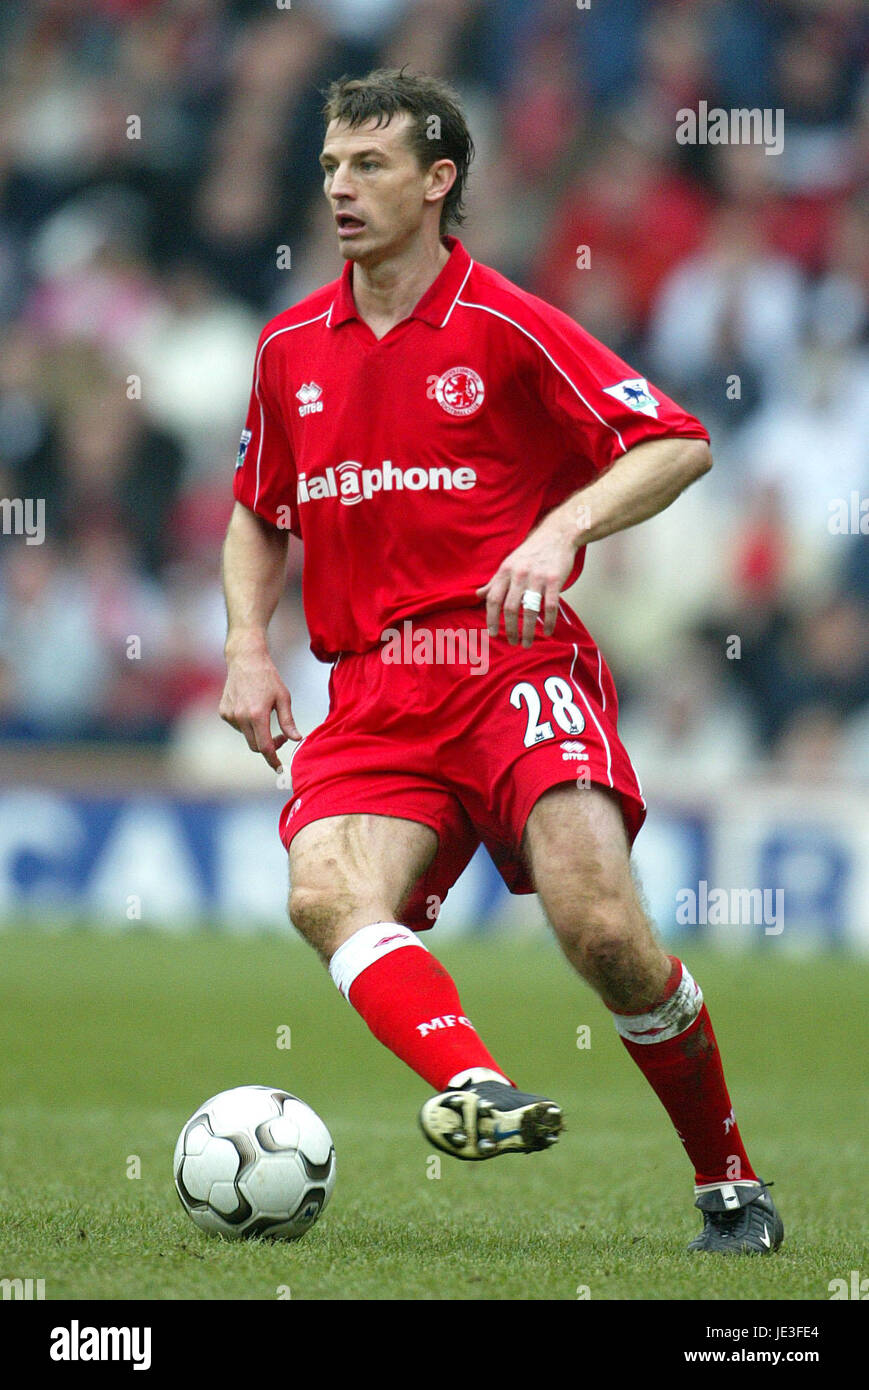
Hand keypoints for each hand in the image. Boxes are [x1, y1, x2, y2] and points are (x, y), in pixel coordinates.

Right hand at [219, 634, 300, 771]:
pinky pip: (238, 726)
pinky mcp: (223, 712)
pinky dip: (246, 724)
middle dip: (268, 747)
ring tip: (263, 711)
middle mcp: (241, 717)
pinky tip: (250, 706)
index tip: (279, 767)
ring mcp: (230, 715)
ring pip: (246, 736)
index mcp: (257, 715)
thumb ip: (288, 722)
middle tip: (281, 737)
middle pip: (255, 745)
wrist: (245, 660)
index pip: (265, 747)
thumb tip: (297, 739)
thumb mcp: (283, 698)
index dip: (273, 760)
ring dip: (257, 732)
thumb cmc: (268, 677)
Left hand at [476, 505, 579, 646]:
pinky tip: (547, 631)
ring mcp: (537, 577)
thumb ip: (494, 581)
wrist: (557, 534)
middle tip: (511, 642)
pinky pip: (550, 606)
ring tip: (527, 642)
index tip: (492, 633)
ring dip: (528, 631)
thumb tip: (478, 595)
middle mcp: (519, 574)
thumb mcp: (509, 563)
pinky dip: (549, 622)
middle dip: (509, 629)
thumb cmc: (531, 551)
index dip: (491, 618)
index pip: (493, 599)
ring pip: (529, 610)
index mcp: (505, 571)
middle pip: (510, 608)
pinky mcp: (555, 579)